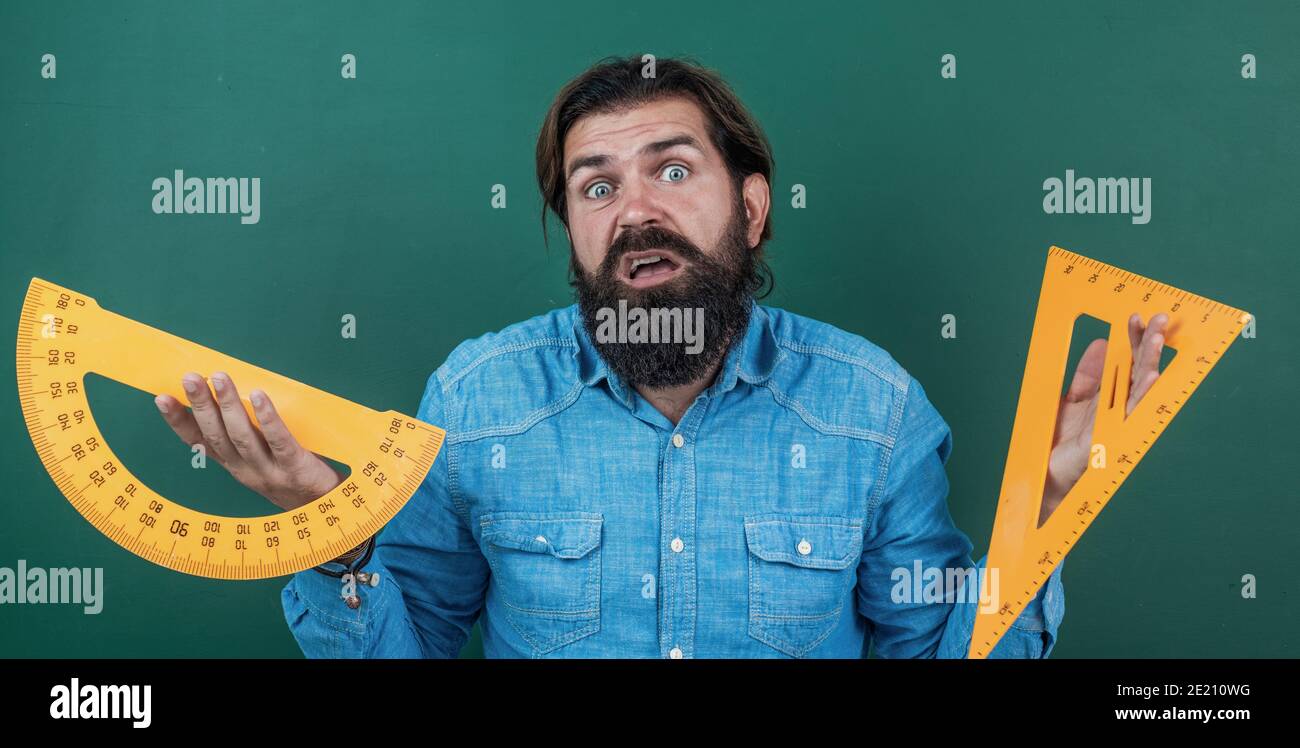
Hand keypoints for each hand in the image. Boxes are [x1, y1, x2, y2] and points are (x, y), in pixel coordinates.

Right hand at [153, 371, 345, 510]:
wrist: (328, 511)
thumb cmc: (294, 477)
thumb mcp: (263, 460)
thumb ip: (248, 435)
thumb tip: (232, 394)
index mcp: (235, 467)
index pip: (200, 443)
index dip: (179, 422)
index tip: (161, 398)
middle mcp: (246, 471)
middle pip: (217, 436)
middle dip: (201, 406)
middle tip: (189, 378)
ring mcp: (270, 472)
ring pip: (243, 437)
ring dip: (228, 406)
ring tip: (219, 378)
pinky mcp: (295, 468)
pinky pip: (279, 441)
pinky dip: (267, 418)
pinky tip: (259, 396)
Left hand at [1038, 313, 1168, 524]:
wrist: (1044, 471)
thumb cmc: (1059, 438)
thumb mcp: (1071, 397)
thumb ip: (1086, 374)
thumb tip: (1101, 344)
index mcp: (1110, 396)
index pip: (1128, 362)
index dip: (1133, 340)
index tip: (1135, 316)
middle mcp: (1119, 407)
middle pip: (1139, 370)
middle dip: (1149, 344)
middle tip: (1160, 317)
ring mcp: (1118, 421)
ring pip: (1141, 388)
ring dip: (1151, 362)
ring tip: (1158, 337)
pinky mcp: (1112, 437)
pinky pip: (1130, 414)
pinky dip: (1142, 394)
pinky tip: (1152, 376)